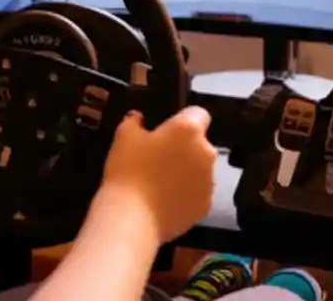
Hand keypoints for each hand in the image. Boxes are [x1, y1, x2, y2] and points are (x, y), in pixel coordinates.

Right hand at [97, 106, 216, 243]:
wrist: (132, 218)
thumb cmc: (128, 171)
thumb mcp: (123, 137)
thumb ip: (133, 122)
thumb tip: (138, 118)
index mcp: (188, 130)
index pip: (198, 113)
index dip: (182, 119)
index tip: (165, 130)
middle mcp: (206, 152)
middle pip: (199, 143)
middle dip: (183, 147)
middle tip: (157, 157)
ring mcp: (209, 181)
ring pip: (199, 169)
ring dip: (186, 170)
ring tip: (158, 182)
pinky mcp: (205, 205)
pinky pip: (197, 192)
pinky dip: (185, 194)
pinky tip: (164, 200)